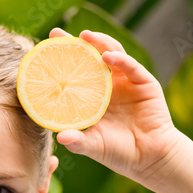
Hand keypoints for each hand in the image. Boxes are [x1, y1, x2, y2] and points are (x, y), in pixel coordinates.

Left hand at [49, 27, 187, 186]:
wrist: (151, 159)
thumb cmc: (119, 153)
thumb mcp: (94, 146)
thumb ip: (78, 141)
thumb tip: (60, 137)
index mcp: (93, 97)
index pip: (74, 73)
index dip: (60, 61)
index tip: (42, 50)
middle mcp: (108, 86)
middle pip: (90, 58)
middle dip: (74, 44)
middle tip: (56, 33)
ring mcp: (126, 82)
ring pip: (111, 54)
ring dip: (98, 43)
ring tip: (84, 36)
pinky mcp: (144, 83)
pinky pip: (131, 66)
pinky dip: (120, 59)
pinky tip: (108, 56)